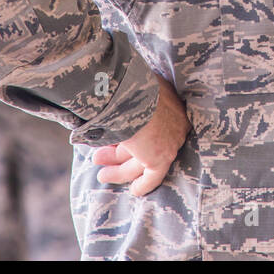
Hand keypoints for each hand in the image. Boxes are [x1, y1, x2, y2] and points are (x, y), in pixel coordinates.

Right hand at [93, 74, 189, 196]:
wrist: (131, 93)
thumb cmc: (127, 83)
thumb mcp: (129, 84)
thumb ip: (123, 95)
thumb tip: (105, 91)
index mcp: (169, 101)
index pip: (150, 125)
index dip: (129, 135)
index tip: (113, 140)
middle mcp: (174, 122)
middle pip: (145, 143)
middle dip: (119, 152)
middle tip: (100, 157)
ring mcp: (168, 141)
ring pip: (142, 160)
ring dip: (119, 169)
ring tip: (101, 173)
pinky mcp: (160, 157)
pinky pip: (153, 176)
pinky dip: (143, 184)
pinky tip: (135, 191)